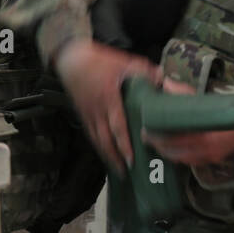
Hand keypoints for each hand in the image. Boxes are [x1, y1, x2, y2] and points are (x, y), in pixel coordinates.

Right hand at [54, 39, 162, 173]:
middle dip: (115, 158)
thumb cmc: (99, 60)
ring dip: (107, 156)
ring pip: (96, 140)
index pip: (117, 126)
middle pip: (104, 140)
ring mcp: (88, 114)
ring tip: (117, 169)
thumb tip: (162, 78)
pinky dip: (99, 147)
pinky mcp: (83, 114)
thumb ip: (143, 71)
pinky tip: (106, 153)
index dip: (124, 144)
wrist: (71, 59)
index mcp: (108, 98)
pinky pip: (91, 135)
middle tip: (125, 173)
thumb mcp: (123, 61)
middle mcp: (97, 110)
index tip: (131, 159)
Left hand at [142, 78, 233, 165]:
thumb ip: (184, 92)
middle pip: (173, 149)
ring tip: (155, 143)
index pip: (173, 135)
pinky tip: (170, 150)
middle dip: (157, 143)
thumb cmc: (220, 112)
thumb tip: (166, 83)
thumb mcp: (203, 99)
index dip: (157, 134)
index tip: (146, 129)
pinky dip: (177, 156)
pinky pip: (188, 162)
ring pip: (179, 157)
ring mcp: (207, 156)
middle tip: (146, 136)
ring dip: (165, 151)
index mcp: (202, 130)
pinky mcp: (209, 161)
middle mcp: (204, 146)